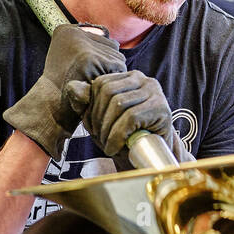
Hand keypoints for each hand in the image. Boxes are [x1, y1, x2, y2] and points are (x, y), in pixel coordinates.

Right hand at [3, 24, 125, 159]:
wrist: (51, 106)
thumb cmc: (64, 85)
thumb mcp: (68, 57)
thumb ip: (87, 44)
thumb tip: (109, 36)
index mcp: (65, 30)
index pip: (104, 38)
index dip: (100, 59)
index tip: (83, 71)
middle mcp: (73, 33)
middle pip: (113, 46)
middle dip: (108, 64)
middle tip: (89, 78)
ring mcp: (82, 45)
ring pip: (118, 57)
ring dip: (112, 73)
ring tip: (92, 82)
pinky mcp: (90, 59)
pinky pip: (118, 67)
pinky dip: (113, 80)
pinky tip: (96, 86)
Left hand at [64, 70, 191, 162]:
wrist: (154, 156)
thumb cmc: (127, 136)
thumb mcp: (102, 119)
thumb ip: (86, 103)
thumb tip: (72, 87)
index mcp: (129, 78)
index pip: (101, 83)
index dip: (91, 107)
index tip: (92, 127)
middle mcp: (144, 80)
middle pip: (109, 92)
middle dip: (98, 118)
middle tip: (98, 138)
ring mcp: (155, 92)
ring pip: (119, 104)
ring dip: (107, 130)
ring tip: (106, 145)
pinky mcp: (162, 108)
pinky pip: (131, 118)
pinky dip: (117, 136)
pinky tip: (114, 148)